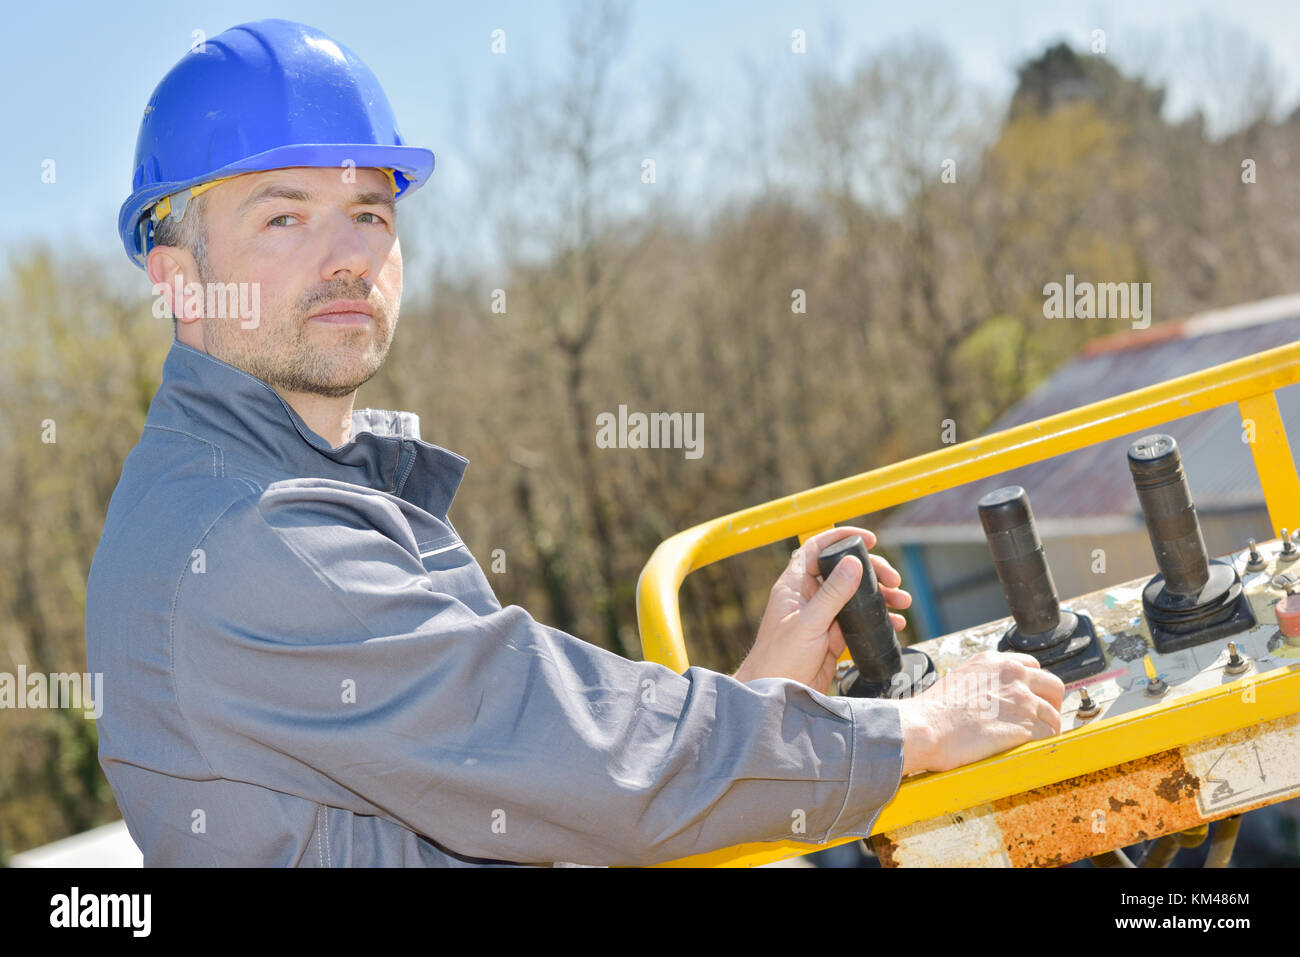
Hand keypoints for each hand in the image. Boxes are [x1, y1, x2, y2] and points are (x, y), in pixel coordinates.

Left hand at [734, 527, 911, 691]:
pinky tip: (895, 624)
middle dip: (872, 571)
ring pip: (856, 596)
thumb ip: (832, 594)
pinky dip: (878, 619)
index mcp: (795, 585)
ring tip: (902, 601)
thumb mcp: (809, 624)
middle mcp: (809, 596)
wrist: (777, 694)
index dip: (841, 538)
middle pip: (844, 570)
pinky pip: (860, 620)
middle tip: (894, 580)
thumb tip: (853, 563)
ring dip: (880, 596)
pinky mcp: (833, 636)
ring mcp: (822, 616)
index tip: (869, 539)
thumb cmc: (779, 659)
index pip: (817, 549)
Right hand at [896, 650, 1064, 774]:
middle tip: (1042, 720)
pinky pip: (1048, 735)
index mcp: (994, 661)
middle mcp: (1012, 674)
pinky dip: (1044, 744)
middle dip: (1051, 704)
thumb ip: (984, 681)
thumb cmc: (934, 711)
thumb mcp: (959, 680)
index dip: (1034, 685)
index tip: (1031, 699)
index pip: (1031, 666)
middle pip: (1052, 686)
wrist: (926, 728)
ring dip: (1048, 728)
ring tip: (1037, 741)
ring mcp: (1022, 699)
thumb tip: (992, 698)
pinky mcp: (1026, 725)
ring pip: (1053, 714)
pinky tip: (1033, 750)